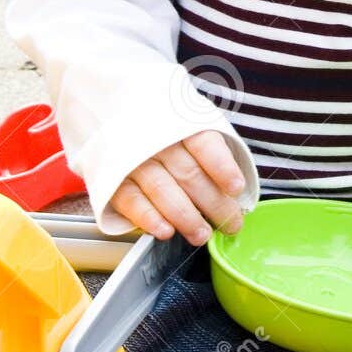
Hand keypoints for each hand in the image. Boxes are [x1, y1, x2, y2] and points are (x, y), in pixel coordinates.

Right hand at [110, 130, 246, 244]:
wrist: (115, 117)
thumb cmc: (165, 132)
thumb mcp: (191, 128)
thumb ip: (212, 153)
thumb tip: (236, 188)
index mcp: (180, 124)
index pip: (204, 144)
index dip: (221, 167)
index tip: (236, 188)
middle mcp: (157, 142)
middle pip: (189, 174)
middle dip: (213, 203)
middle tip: (231, 224)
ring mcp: (133, 161)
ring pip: (162, 190)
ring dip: (185, 216)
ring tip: (202, 234)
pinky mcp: (114, 181)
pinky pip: (131, 201)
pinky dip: (149, 218)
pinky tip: (166, 231)